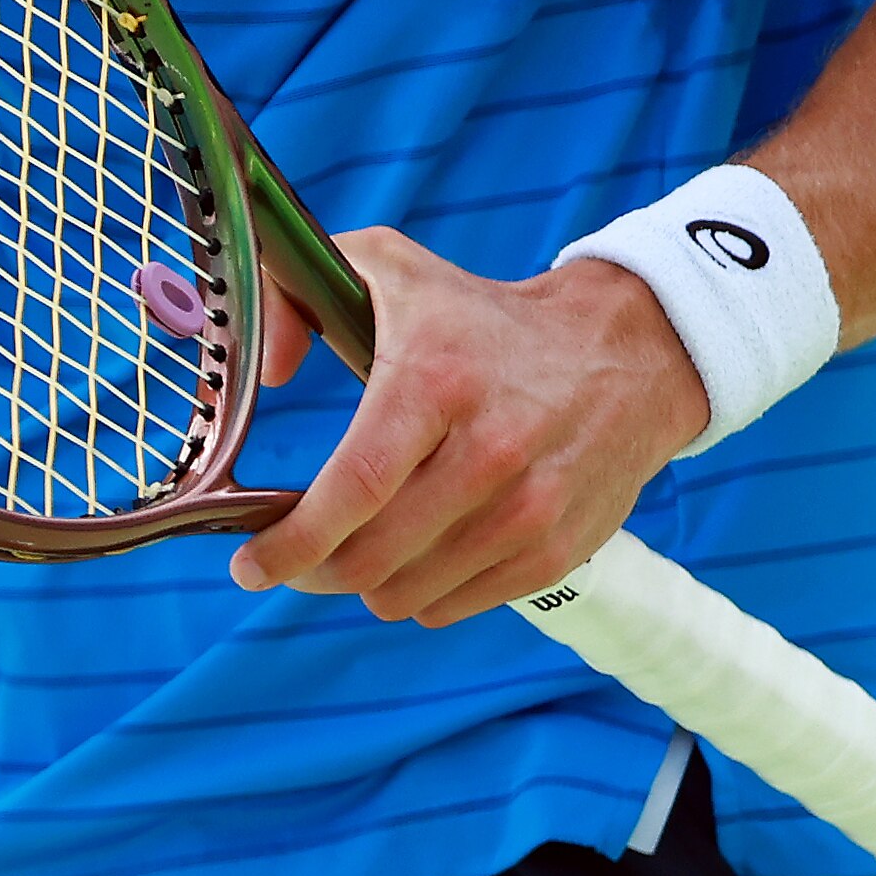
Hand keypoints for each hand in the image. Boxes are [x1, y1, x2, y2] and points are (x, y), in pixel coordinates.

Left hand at [227, 229, 709, 628]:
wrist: (626, 354)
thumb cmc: (484, 316)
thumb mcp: (391, 268)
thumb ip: (299, 291)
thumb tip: (269, 372)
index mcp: (437, 381)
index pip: (354, 485)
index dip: (292, 540)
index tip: (248, 563)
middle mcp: (488, 452)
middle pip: (370, 556)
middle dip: (312, 570)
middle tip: (291, 558)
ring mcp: (527, 511)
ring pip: (404, 594)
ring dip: (365, 581)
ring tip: (358, 546)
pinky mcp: (553, 553)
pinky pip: (451, 607)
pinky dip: (418, 592)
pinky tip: (416, 552)